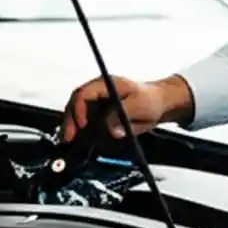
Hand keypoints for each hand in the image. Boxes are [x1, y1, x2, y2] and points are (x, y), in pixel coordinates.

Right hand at [60, 75, 191, 142]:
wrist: (159, 104)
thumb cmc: (150, 99)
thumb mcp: (139, 105)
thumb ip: (123, 115)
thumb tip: (110, 129)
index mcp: (104, 84)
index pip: (83, 94)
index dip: (79, 109)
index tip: (83, 125)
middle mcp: (96, 93)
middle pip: (75, 104)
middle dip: (70, 121)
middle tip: (69, 138)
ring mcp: (96, 104)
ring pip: (76, 114)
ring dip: (72, 127)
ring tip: (70, 142)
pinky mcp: (99, 115)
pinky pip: (85, 123)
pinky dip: (80, 132)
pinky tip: (78, 142)